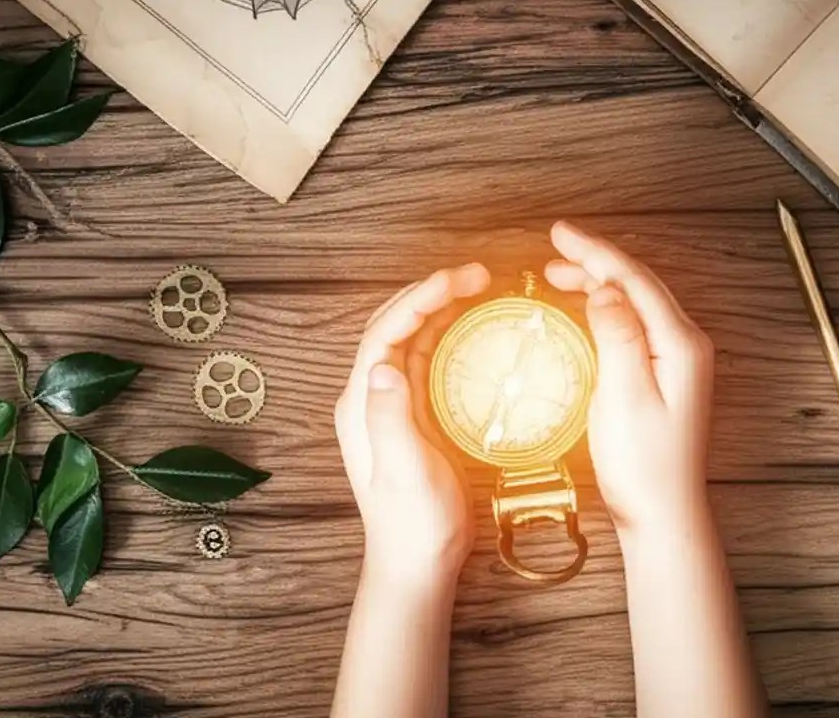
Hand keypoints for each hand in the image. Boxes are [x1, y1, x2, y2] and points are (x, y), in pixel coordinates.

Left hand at [334, 263, 490, 583]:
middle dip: (430, 292)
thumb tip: (384, 365)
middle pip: (395, 325)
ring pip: (412, 339)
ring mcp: (392, 405)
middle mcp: (371, 397)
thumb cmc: (411, 524)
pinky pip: (428, 362)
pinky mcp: (414, 417)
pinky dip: (448, 337)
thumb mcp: (404, 471)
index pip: (385, 333)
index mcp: (362, 404)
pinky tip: (472, 328)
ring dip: (440, 308)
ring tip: (477, 288)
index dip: (419, 298)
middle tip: (475, 275)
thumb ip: (391, 417)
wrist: (416, 563)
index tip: (458, 280)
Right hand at [544, 222, 714, 534]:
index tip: (560, 233)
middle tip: (553, 248)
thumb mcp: (623, 396)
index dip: (594, 252)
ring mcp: (678, 361)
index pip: (633, 280)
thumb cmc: (643, 466)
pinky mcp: (666, 377)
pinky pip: (634, 326)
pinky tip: (585, 312)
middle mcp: (686, 346)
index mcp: (680, 344)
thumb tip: (605, 290)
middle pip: (637, 285)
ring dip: (599, 283)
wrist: (662, 514)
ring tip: (560, 275)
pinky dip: (606, 309)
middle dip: (594, 261)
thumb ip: (617, 337)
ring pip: (636, 303)